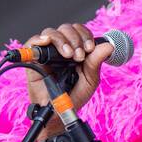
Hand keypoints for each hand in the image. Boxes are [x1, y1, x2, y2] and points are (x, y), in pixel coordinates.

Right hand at [22, 23, 114, 141]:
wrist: (59, 112)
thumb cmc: (74, 95)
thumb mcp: (89, 79)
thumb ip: (96, 62)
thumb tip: (108, 46)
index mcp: (76, 49)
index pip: (80, 31)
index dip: (85, 35)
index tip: (89, 48)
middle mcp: (61, 48)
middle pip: (66, 28)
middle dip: (75, 39)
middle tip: (79, 56)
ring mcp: (47, 53)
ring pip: (51, 32)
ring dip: (62, 40)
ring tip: (68, 55)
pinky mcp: (33, 59)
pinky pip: (32, 42)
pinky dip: (39, 39)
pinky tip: (46, 42)